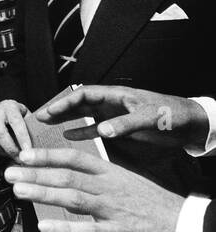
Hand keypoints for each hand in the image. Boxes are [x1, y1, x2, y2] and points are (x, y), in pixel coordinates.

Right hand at [0, 99, 30, 159]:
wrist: (3, 109)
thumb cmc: (19, 115)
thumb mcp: (28, 116)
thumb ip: (32, 127)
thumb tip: (40, 145)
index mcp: (9, 107)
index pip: (16, 122)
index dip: (22, 137)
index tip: (29, 150)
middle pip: (0, 133)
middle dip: (11, 149)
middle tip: (21, 158)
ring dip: (5, 152)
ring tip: (16, 156)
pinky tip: (7, 152)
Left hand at [5, 148, 184, 231]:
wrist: (185, 228)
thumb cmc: (153, 206)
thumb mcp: (126, 183)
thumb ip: (98, 181)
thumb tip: (71, 183)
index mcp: (111, 173)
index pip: (74, 157)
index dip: (47, 155)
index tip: (24, 154)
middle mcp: (110, 187)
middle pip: (67, 176)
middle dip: (34, 174)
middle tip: (9, 173)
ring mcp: (114, 210)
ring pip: (73, 198)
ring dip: (43, 193)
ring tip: (19, 191)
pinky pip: (88, 230)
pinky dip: (65, 228)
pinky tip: (45, 226)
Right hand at [34, 85, 208, 150]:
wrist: (191, 124)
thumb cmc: (173, 114)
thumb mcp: (150, 118)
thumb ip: (125, 124)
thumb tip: (102, 130)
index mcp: (117, 95)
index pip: (83, 94)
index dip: (64, 102)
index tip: (49, 111)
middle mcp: (112, 104)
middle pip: (79, 103)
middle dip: (59, 109)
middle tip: (39, 117)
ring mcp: (115, 115)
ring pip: (84, 116)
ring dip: (67, 120)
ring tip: (48, 125)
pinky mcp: (120, 128)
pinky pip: (95, 129)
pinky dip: (82, 132)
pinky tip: (70, 137)